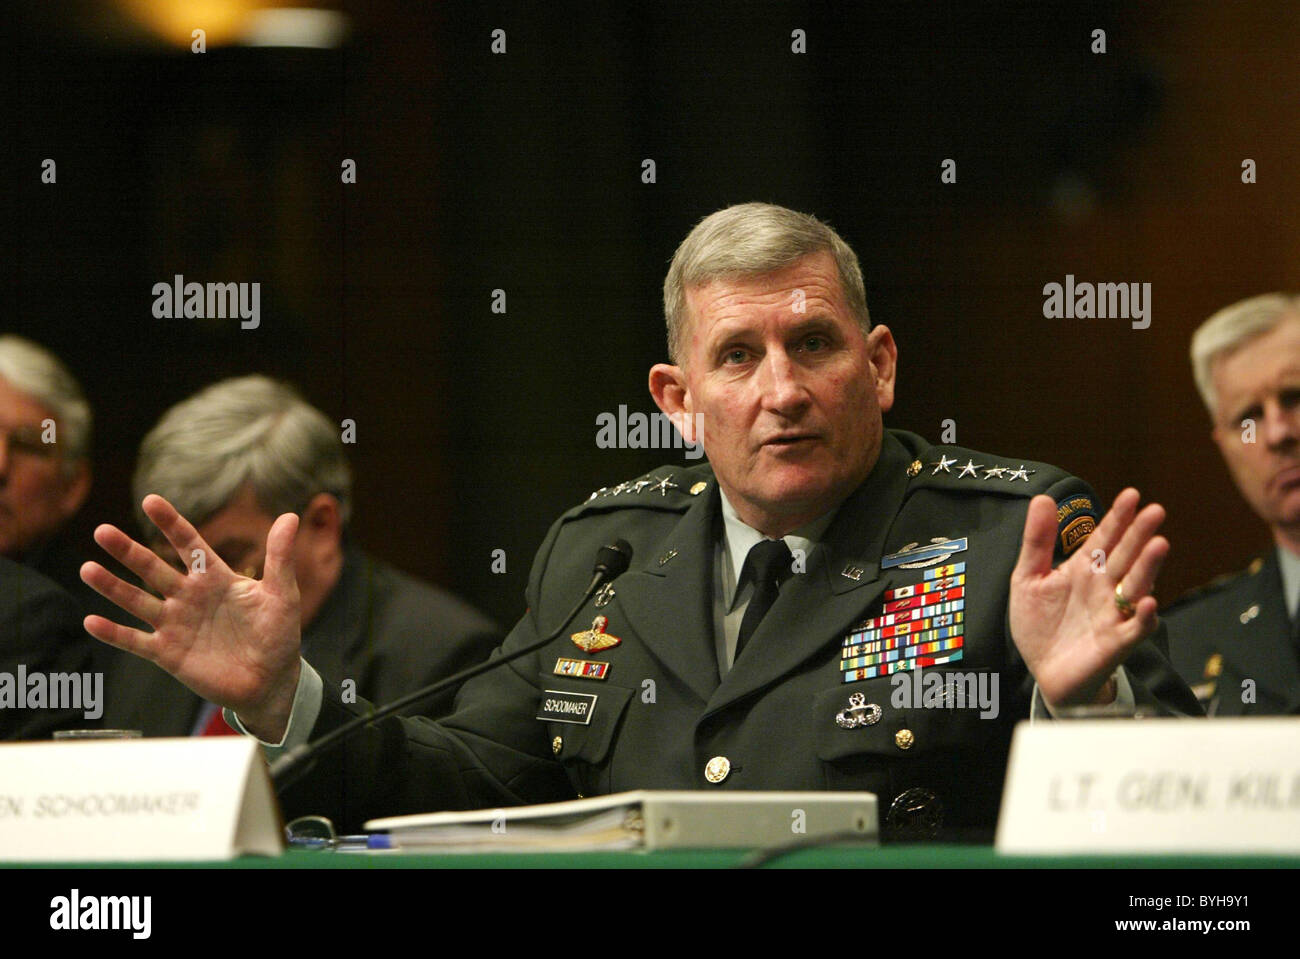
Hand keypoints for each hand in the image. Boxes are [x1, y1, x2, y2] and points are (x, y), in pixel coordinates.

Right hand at [80, 494, 302, 740]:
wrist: (271, 681)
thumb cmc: (278, 635)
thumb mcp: (282, 594)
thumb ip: (280, 557)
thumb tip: (291, 516)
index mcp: (216, 578)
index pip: (189, 544)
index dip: (171, 523)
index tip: (150, 501)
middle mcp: (189, 597)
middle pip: (153, 569)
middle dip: (128, 551)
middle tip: (102, 531)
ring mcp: (176, 624)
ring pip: (137, 601)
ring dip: (112, 586)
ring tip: (87, 568)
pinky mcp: (168, 653)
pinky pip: (136, 641)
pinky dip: (114, 633)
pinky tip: (92, 620)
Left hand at [1008, 488, 1166, 707]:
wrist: (1043, 670)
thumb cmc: (1040, 624)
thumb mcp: (1029, 578)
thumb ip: (1038, 541)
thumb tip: (1043, 498)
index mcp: (1084, 569)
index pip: (1105, 538)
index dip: (1118, 517)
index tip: (1132, 494)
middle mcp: (1104, 588)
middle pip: (1126, 557)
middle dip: (1140, 534)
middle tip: (1155, 511)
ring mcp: (1113, 614)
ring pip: (1136, 587)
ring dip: (1148, 567)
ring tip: (1159, 545)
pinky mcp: (1116, 643)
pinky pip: (1135, 628)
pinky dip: (1143, 616)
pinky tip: (1148, 601)